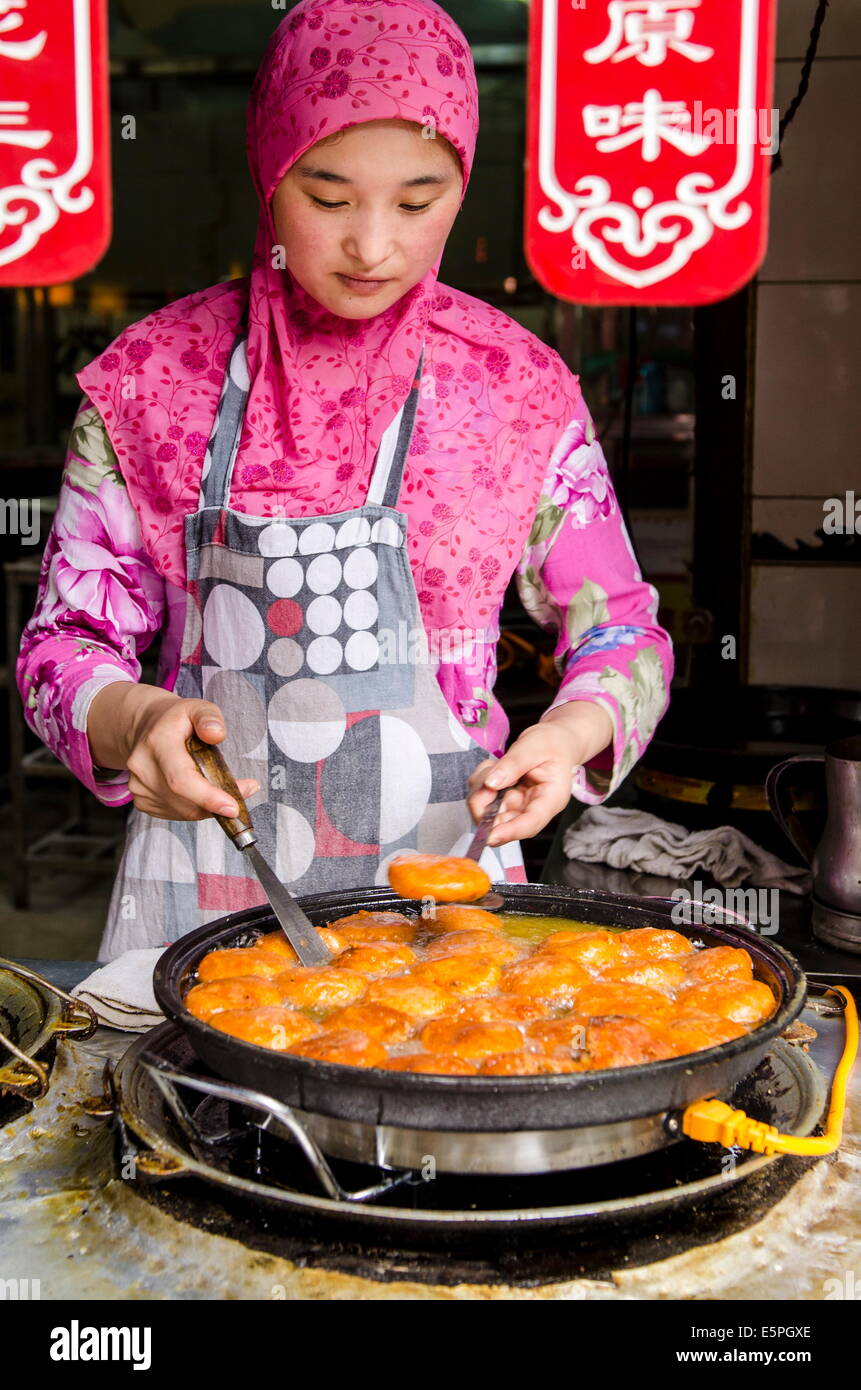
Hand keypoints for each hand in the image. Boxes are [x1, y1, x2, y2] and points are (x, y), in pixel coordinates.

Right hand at [87, 683, 258, 820]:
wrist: (147, 728)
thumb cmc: (178, 720)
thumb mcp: (198, 708)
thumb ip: (210, 718)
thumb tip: (216, 734)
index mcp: (157, 742)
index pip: (181, 778)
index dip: (207, 797)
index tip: (233, 808)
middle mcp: (143, 767)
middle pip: (184, 800)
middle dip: (218, 803)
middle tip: (242, 794)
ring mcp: (139, 787)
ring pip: (183, 811)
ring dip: (209, 807)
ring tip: (223, 790)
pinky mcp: (142, 800)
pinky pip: (177, 814)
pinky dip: (196, 809)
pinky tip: (201, 793)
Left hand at [466, 701, 613, 845]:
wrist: (556, 740)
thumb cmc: (552, 743)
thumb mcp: (535, 746)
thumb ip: (514, 764)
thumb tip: (491, 783)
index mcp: (551, 799)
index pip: (530, 823)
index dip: (509, 832)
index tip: (488, 836)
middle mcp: (533, 807)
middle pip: (504, 822)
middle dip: (485, 806)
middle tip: (482, 783)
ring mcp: (517, 804)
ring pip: (488, 810)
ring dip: (481, 790)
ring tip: (494, 765)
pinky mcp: (505, 798)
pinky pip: (484, 797)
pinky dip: (481, 782)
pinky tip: (494, 767)